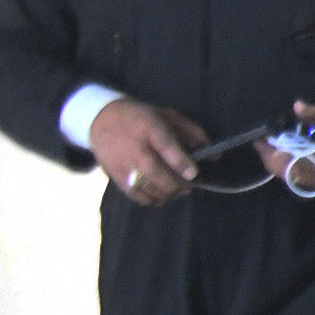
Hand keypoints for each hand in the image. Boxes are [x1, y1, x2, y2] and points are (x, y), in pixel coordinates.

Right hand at [87, 98, 207, 205]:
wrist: (100, 119)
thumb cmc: (141, 117)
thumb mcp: (168, 115)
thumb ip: (193, 133)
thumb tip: (214, 155)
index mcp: (150, 128)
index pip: (166, 146)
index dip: (180, 162)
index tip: (193, 174)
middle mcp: (135, 148)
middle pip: (157, 173)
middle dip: (178, 185)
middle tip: (189, 186)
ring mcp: (124, 165)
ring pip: (148, 188)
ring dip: (168, 194)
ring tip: (177, 189)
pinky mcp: (116, 177)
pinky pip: (137, 196)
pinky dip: (153, 199)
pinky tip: (161, 193)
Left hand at [265, 101, 314, 193]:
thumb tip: (297, 107)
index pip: (293, 169)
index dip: (274, 156)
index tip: (263, 139)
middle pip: (286, 174)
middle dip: (271, 156)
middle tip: (261, 137)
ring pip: (287, 173)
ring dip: (275, 158)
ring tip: (268, 140)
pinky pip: (293, 170)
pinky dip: (283, 158)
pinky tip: (279, 146)